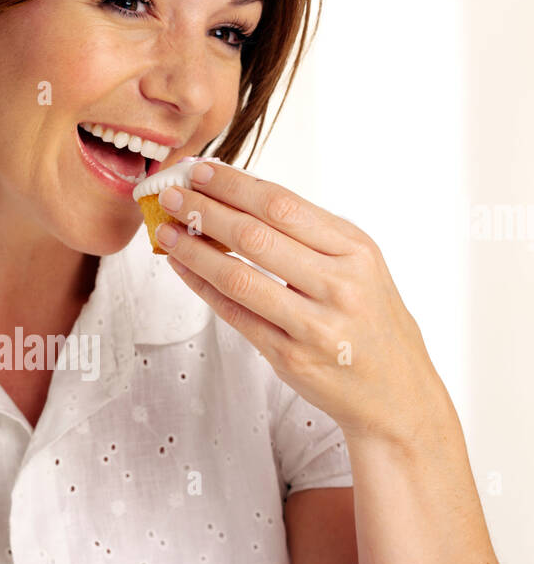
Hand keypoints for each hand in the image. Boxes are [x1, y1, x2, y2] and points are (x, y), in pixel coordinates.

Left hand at [153, 159, 450, 448]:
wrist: (396, 391)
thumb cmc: (371, 319)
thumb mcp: (360, 265)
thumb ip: (310, 234)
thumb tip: (240, 197)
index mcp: (356, 250)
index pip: (283, 205)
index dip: (234, 186)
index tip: (201, 171)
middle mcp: (339, 284)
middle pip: (255, 236)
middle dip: (204, 211)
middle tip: (170, 195)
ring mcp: (314, 324)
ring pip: (238, 277)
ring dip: (193, 251)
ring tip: (167, 231)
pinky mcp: (290, 357)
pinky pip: (235, 315)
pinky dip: (203, 288)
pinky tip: (184, 269)